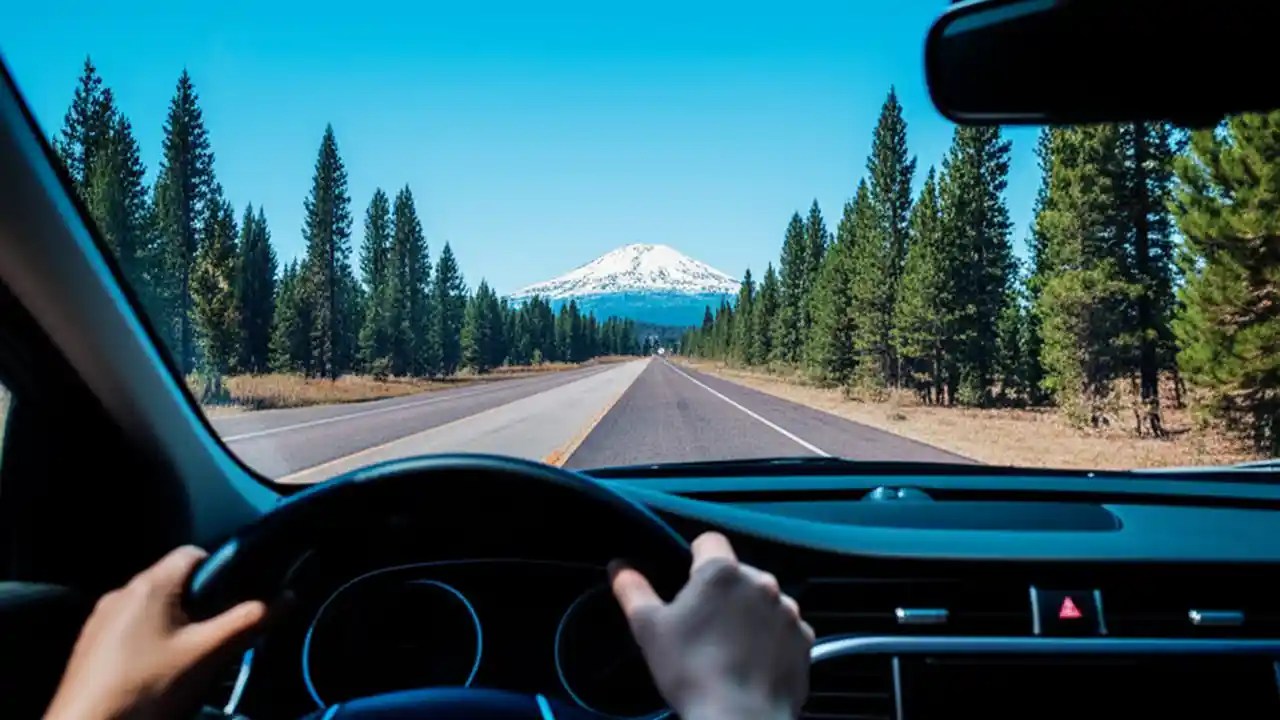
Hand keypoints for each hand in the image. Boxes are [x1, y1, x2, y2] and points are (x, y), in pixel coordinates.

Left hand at [44, 546, 267, 719]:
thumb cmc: (150, 687)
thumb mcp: (207, 654)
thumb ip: (248, 622)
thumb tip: (287, 598)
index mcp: (150, 585)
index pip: (194, 553)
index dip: (221, 571)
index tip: (234, 601)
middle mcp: (121, 592)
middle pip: (173, 582)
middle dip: (199, 604)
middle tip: (214, 637)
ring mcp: (100, 619)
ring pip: (152, 607)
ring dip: (174, 624)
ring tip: (187, 659)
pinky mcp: (90, 643)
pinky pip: (130, 627)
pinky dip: (149, 640)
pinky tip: (156, 671)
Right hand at [610, 532, 813, 719]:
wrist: (738, 718)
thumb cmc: (690, 671)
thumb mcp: (649, 629)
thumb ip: (633, 591)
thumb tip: (620, 568)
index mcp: (721, 572)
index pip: (709, 542)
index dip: (695, 558)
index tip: (687, 585)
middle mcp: (761, 583)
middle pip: (737, 574)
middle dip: (722, 593)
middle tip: (704, 627)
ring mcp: (788, 611)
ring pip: (763, 601)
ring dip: (749, 614)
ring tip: (729, 649)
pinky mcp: (804, 639)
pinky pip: (784, 629)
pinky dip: (771, 639)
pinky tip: (753, 663)